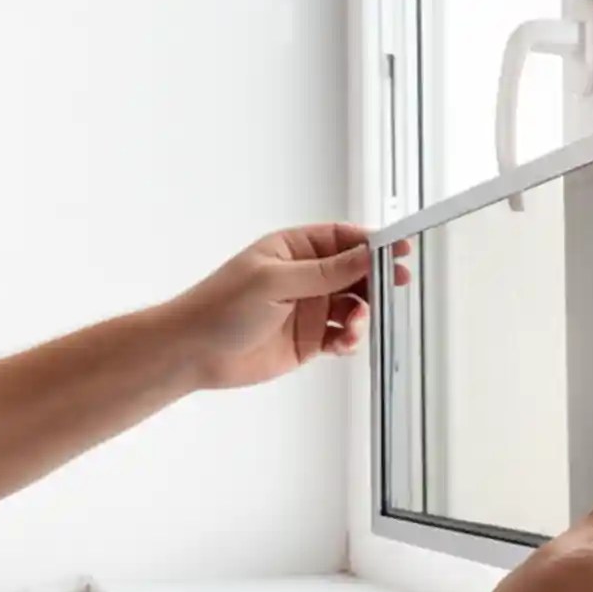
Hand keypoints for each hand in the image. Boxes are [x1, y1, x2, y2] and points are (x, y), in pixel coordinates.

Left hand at [165, 223, 408, 388]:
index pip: (343, 238)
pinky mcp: (309, 340)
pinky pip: (343, 336)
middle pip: (356, 271)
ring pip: (354, 305)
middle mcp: (305, 277)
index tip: (398, 248)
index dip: (372, 242)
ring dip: (363, 314)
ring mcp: (308, 308)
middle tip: (396, 283)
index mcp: (294, 249)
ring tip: (354, 324)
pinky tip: (343, 343)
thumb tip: (367, 254)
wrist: (193, 353)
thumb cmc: (220, 306)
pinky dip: (350, 339)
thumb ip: (326, 271)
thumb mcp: (276, 281)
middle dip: (377, 278)